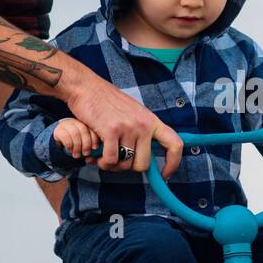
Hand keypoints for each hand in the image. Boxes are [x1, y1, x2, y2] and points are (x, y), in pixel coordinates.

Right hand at [54, 118, 100, 160]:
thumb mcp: (83, 142)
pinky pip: (65, 137)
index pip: (92, 128)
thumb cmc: (75, 142)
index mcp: (85, 123)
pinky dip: (69, 145)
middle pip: (84, 130)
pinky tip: (70, 150)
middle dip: (86, 144)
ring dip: (77, 146)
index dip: (94, 138)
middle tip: (86, 153)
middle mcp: (76, 122)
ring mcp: (67, 124)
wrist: (59, 139)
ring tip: (77, 155)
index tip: (95, 148)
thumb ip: (90, 145)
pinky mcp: (59, 130)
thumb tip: (93, 153)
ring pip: (75, 133)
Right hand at [64, 70, 182, 177]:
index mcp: (152, 121)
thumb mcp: (134, 114)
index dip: (173, 163)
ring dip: (112, 166)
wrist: (87, 88)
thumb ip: (142, 133)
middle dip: (128, 167)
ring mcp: (129, 127)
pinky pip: (111, 160)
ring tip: (104, 157)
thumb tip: (147, 158)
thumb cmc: (108, 103)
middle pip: (143, 164)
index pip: (175, 144)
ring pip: (125, 164)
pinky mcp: (112, 130)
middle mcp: (144, 125)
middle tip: (117, 161)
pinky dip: (103, 163)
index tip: (164, 175)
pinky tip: (97, 157)